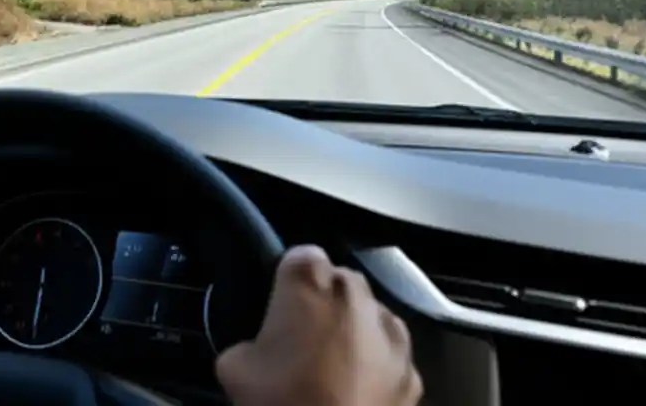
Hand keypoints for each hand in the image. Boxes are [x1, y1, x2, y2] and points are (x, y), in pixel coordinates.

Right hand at [216, 245, 421, 405]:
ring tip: (331, 370)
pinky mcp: (412, 370)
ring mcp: (391, 332)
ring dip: (354, 333)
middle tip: (301, 341)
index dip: (286, 280)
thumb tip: (255, 349)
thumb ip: (249, 340)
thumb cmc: (280, 403)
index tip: (279, 306)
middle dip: (322, 304)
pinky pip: (390, 357)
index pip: (297, 255)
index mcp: (309, 281)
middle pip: (338, 282)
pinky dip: (377, 369)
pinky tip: (356, 395)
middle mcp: (356, 294)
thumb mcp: (232, 366)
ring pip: (369, 318)